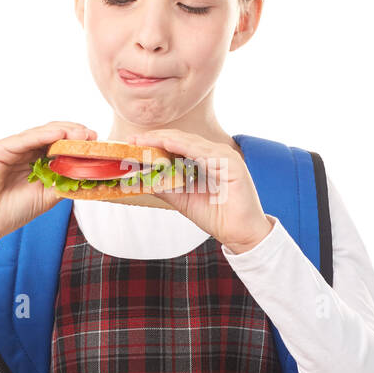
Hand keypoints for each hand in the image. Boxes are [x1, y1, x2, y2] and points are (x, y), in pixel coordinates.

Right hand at [0, 121, 97, 248]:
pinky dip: (42, 136)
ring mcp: (12, 148)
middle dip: (74, 133)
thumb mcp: (48, 195)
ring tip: (80, 134)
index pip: (59, 144)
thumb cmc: (13, 211)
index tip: (97, 143)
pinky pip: (24, 139)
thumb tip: (90, 174)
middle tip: (92, 136)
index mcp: (35, 160)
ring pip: (41, 133)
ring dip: (62, 131)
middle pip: (53, 134)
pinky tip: (59, 135)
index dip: (78, 141)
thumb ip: (65, 182)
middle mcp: (24, 150)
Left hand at [127, 129, 274, 253]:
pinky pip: (204, 153)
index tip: (132, 142)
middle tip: (132, 139)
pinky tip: (167, 145)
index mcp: (205, 158)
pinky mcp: (232, 165)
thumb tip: (141, 180)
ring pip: (189, 142)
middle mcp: (215, 153)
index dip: (154, 141)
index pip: (177, 143)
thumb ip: (165, 186)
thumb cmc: (217, 216)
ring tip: (144, 142)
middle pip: (181, 139)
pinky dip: (184, 147)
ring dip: (164, 141)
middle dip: (155, 138)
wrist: (241, 234)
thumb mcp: (183, 198)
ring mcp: (225, 157)